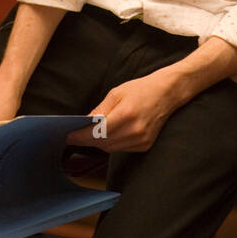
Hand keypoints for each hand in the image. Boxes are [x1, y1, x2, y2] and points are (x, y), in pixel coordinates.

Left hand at [66, 68, 182, 152]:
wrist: (167, 93)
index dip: (80, 136)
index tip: (68, 136)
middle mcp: (134, 130)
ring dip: (98, 143)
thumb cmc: (142, 89)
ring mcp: (141, 140)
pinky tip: (108, 135)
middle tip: (74, 136)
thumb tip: (84, 123)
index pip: (97, 132)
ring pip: (111, 148)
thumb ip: (100, 110)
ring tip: (88, 136)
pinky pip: (122, 149)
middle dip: (86, 140)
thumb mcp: (117, 92)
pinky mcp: (145, 145)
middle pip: (102, 143)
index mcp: (126, 114)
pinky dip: (112, 143)